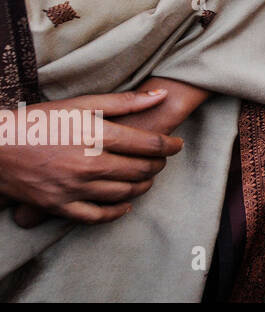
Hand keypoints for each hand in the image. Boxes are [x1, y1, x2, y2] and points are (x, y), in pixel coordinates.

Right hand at [0, 90, 183, 225]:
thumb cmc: (41, 120)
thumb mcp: (82, 104)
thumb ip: (124, 103)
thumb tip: (161, 95)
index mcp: (97, 135)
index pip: (149, 144)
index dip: (170, 146)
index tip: (177, 145)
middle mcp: (89, 163)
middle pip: (141, 170)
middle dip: (158, 164)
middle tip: (160, 159)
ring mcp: (74, 187)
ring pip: (125, 193)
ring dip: (143, 185)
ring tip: (146, 177)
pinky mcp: (59, 205)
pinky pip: (97, 216)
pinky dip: (117, 211)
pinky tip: (125, 203)